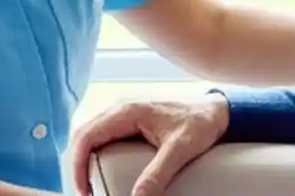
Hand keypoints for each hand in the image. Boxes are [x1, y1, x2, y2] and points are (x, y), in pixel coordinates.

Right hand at [69, 93, 229, 195]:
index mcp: (126, 110)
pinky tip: (102, 167)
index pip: (86, 136)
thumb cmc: (200, 123)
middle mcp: (120, 107)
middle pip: (84, 135)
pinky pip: (103, 133)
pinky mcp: (131, 118)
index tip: (84, 190)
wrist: (217, 110)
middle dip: (78, 165)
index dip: (77, 166)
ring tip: (91, 183)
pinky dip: (96, 152)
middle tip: (87, 192)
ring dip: (85, 158)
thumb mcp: (179, 151)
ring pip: (91, 133)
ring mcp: (124, 111)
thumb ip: (156, 176)